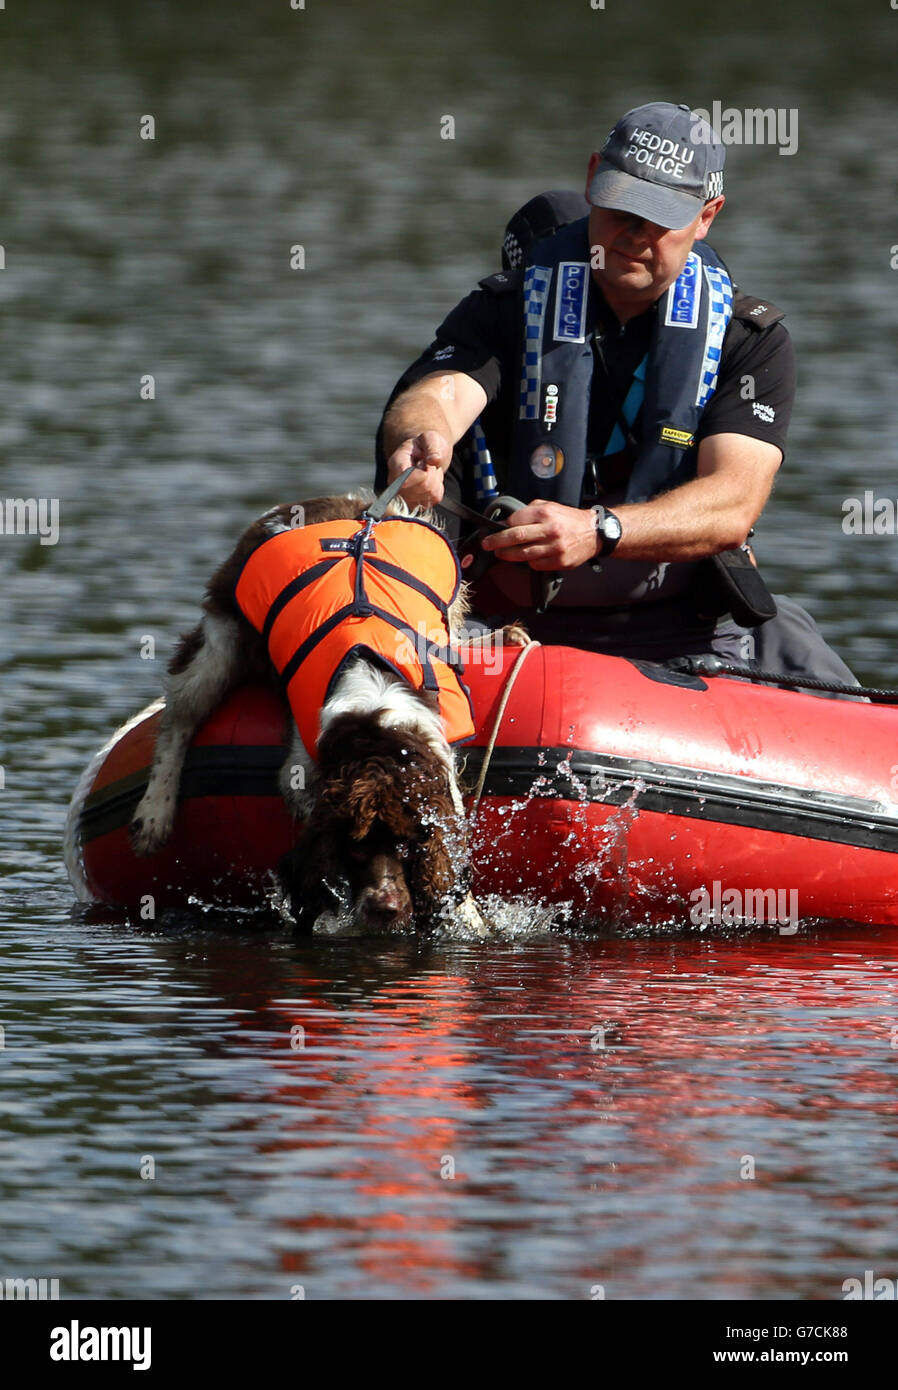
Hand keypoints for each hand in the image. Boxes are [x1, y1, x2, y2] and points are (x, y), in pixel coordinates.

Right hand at [386, 431, 450, 506]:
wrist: (423, 454)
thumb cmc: (424, 445)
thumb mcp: (430, 438)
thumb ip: (432, 446)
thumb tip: (435, 460)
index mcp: (396, 463)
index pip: (405, 479)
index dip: (422, 475)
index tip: (427, 464)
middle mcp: (395, 482)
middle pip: (420, 488)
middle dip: (432, 475)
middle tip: (429, 464)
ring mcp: (403, 494)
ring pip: (428, 496)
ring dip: (435, 482)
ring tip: (429, 471)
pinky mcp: (413, 502)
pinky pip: (433, 500)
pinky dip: (437, 490)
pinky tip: (431, 480)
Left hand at [481, 500, 598, 570]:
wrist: (594, 533)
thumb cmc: (569, 519)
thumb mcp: (550, 506)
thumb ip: (529, 511)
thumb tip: (507, 521)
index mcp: (546, 513)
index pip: (516, 520)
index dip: (502, 526)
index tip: (493, 530)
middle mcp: (550, 530)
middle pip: (516, 537)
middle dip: (497, 541)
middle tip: (486, 544)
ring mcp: (555, 548)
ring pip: (523, 554)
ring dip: (508, 555)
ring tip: (500, 553)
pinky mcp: (559, 562)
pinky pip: (536, 564)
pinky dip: (528, 562)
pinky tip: (526, 558)